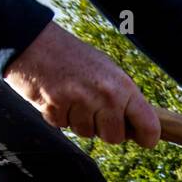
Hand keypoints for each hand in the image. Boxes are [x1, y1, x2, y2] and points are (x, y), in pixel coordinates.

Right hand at [5, 21, 158, 146]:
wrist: (32, 40)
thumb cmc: (73, 56)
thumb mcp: (108, 70)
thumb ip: (123, 97)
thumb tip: (137, 125)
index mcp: (122, 87)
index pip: (148, 125)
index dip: (148, 138)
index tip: (145, 141)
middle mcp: (105, 97)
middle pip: (115, 138)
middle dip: (106, 130)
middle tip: (96, 111)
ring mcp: (80, 103)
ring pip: (88, 134)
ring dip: (81, 122)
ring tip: (73, 97)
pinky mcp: (55, 109)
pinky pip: (65, 127)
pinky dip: (61, 116)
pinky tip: (58, 97)